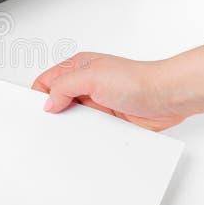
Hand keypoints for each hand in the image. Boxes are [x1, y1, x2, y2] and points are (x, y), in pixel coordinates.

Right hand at [32, 53, 186, 130]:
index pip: (46, 82)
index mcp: (77, 68)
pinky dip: (87, 134)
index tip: (37, 112)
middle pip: (57, 101)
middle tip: (52, 125)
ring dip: (72, 125)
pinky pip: (89, 129)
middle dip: (54, 113)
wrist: (166, 97)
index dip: (38, 96)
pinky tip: (89, 136)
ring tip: (74, 130)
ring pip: (72, 118)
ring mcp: (96, 102)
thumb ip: (64, 86)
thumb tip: (48, 102)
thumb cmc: (137, 79)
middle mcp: (85, 84)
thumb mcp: (91, 76)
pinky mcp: (107, 119)